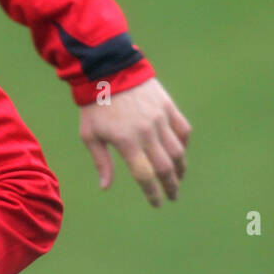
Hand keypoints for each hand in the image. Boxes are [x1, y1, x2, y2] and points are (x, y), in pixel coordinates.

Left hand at [78, 77, 190, 207]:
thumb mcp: (90, 135)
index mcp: (126, 142)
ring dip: (180, 169)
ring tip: (178, 179)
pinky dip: (184, 144)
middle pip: (165, 167)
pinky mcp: (168, 107)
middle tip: (172, 196)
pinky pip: (182, 130)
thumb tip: (105, 187)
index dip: (152, 193)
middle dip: (171, 186)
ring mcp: (160, 119)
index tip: (156, 203)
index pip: (144, 175)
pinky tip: (180, 153)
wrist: (108, 70)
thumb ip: (101, 162)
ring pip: (178, 151)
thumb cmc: (94, 106)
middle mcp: (147, 133)